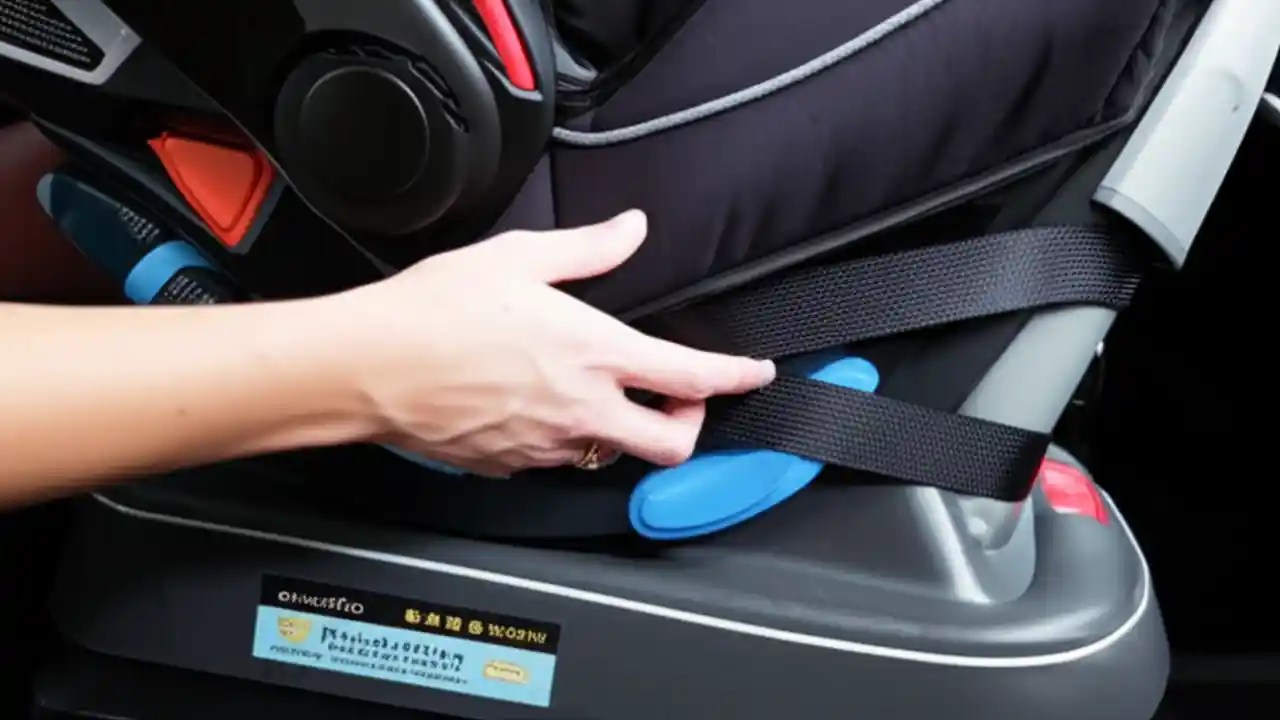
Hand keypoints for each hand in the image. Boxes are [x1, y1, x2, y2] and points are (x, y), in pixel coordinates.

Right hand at [331, 209, 775, 476]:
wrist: (363, 367)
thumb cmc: (433, 311)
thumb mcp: (518, 258)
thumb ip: (588, 248)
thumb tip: (631, 229)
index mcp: (593, 353)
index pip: (692, 377)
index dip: (736, 377)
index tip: (753, 373)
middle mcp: (579, 409)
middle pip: (670, 446)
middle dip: (688, 426)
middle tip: (675, 400)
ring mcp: (544, 446)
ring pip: (610, 454)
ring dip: (619, 428)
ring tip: (594, 394)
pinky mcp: (509, 466)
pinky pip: (554, 459)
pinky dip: (563, 438)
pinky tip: (534, 406)